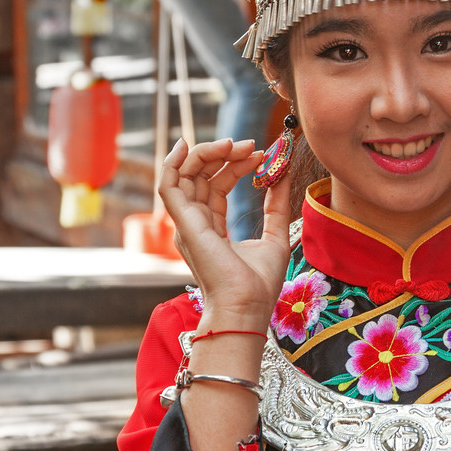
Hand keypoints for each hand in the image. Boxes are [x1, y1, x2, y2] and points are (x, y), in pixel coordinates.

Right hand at [159, 137, 291, 327]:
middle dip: (223, 154)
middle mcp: (194, 224)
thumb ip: (276, 205)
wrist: (247, 308)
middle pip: (199, 176)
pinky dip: (173, 163)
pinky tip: (186, 145)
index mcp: (211, 228)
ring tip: (232, 143)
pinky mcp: (183, 224)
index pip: (216, 185)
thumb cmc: (258, 285)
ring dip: (205, 153)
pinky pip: (168, 186)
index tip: (260, 154)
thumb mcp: (275, 236)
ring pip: (184, 175)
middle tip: (250, 144)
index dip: (235, 165)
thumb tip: (282, 175)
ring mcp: (186, 224)